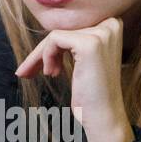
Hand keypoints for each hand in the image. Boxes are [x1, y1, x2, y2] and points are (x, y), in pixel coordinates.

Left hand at [14, 16, 133, 141]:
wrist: (104, 116)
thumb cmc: (93, 93)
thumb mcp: (86, 61)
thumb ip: (75, 42)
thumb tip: (47, 32)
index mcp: (113, 25)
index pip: (73, 28)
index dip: (55, 45)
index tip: (44, 65)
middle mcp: (111, 25)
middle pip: (64, 31)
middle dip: (43, 51)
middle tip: (27, 71)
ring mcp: (101, 34)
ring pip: (55, 35)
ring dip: (41, 56)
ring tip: (47, 74)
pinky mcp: (88, 44)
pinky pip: (54, 40)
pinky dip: (46, 56)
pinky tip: (52, 73)